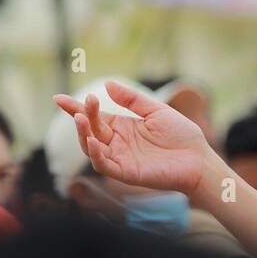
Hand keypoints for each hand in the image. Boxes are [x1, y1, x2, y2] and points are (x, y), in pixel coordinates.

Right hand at [52, 81, 212, 200]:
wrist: (199, 158)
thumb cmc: (181, 135)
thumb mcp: (156, 110)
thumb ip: (132, 99)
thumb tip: (107, 84)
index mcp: (123, 127)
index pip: (94, 117)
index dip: (75, 108)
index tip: (58, 98)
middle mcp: (117, 143)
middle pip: (91, 129)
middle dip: (83, 117)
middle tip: (84, 105)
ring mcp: (120, 158)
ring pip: (91, 148)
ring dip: (83, 135)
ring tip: (81, 119)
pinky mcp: (125, 173)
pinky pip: (104, 165)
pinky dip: (96, 154)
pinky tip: (95, 141)